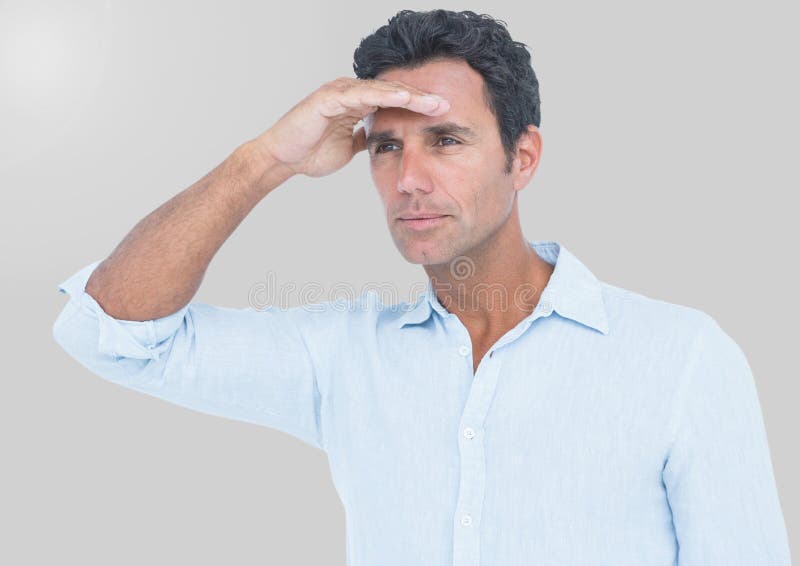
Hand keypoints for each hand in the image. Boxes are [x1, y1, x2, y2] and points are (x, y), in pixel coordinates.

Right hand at [249, 77, 449, 177]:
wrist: (282, 159)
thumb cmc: (310, 152)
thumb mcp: (348, 147)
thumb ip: (363, 138)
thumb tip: (380, 141)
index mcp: (357, 103)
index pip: (394, 102)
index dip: (418, 106)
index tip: (443, 114)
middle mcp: (351, 93)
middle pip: (393, 92)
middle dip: (421, 98)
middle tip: (447, 103)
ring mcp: (340, 92)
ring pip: (381, 90)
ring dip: (409, 95)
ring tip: (432, 100)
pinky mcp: (329, 98)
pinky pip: (361, 94)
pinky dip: (383, 95)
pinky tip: (404, 97)